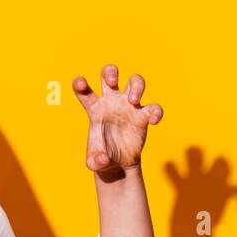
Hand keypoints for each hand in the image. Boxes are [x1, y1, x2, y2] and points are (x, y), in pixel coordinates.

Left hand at [72, 65, 163, 179]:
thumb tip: (102, 159)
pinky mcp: (143, 116)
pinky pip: (154, 108)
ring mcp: (129, 106)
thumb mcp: (94, 162)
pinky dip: (156, 111)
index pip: (85, 91)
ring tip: (133, 100)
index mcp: (94, 109)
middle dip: (110, 72)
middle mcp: (111, 102)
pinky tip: (153, 120)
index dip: (80, 84)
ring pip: (135, 82)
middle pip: (109, 74)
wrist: (118, 163)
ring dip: (136, 86)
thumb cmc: (102, 156)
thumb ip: (95, 161)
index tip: (80, 83)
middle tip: (112, 82)